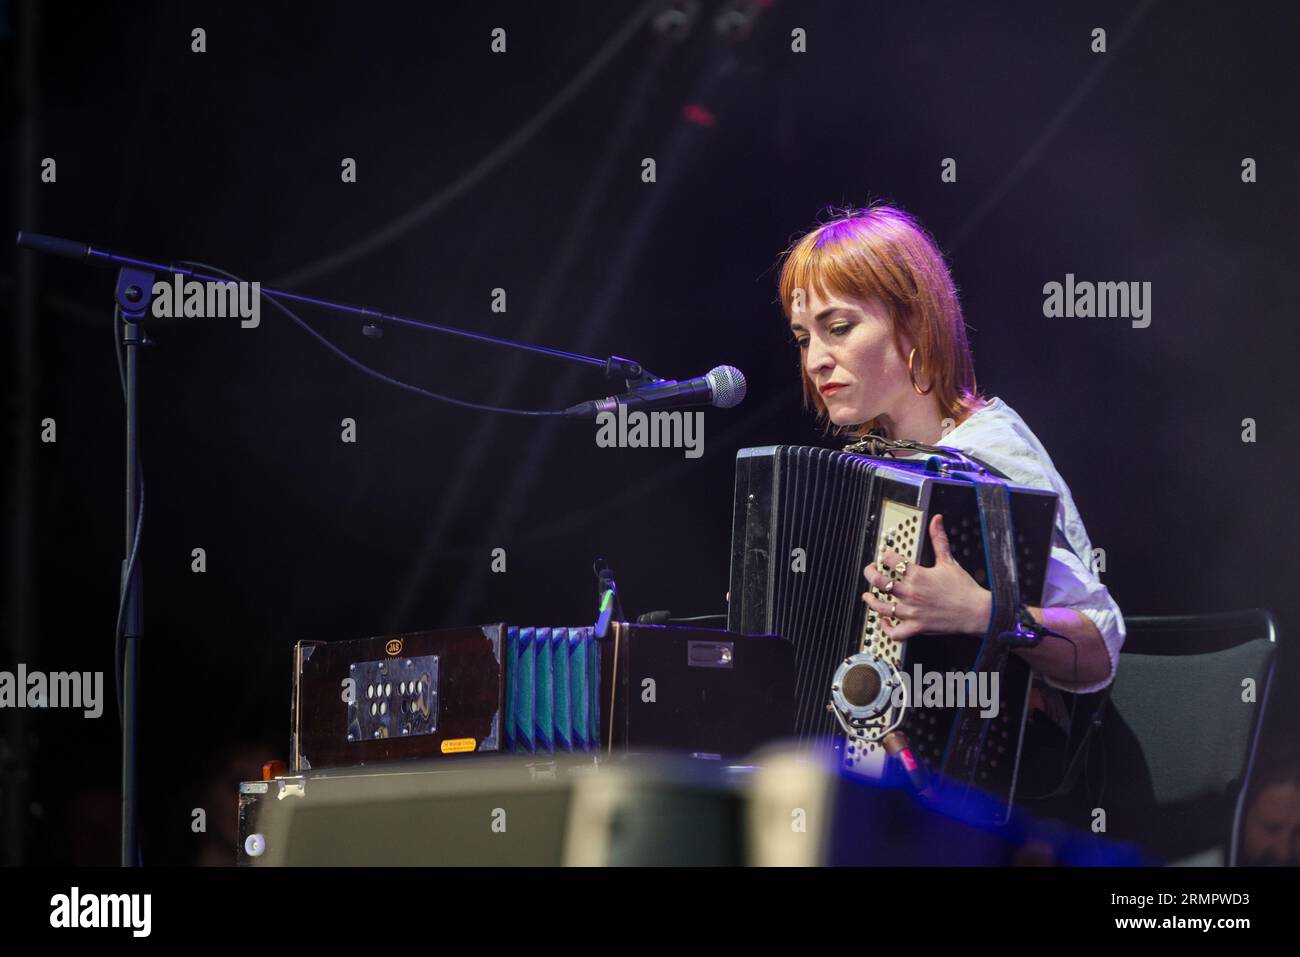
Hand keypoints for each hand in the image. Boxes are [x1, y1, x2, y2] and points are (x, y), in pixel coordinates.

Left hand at [862, 514, 991, 639]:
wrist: (976, 611)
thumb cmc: (963, 588)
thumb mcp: (949, 561)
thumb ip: (939, 539)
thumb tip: (936, 520)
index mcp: (918, 575)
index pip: (891, 560)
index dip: (884, 555)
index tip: (885, 555)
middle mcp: (911, 593)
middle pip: (879, 582)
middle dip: (870, 574)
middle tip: (870, 570)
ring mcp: (912, 612)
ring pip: (881, 607)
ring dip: (871, 601)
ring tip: (867, 596)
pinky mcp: (916, 627)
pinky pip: (895, 632)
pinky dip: (886, 628)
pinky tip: (884, 621)